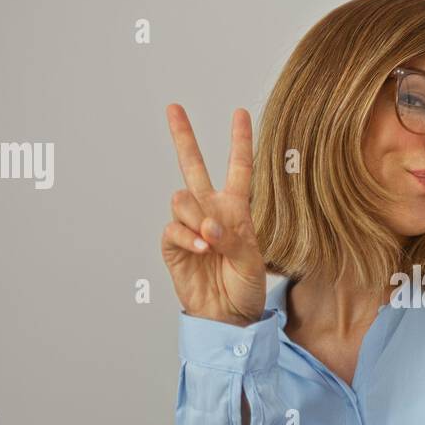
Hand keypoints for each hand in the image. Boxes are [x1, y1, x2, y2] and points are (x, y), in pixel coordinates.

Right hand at [161, 104, 266, 325]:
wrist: (227, 316)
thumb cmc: (245, 287)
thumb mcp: (251, 260)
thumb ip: (231, 237)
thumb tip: (207, 224)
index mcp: (237, 210)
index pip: (239, 169)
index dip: (240, 141)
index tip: (239, 113)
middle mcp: (211, 211)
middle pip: (194, 166)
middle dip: (183, 136)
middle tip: (174, 108)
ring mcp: (190, 226)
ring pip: (182, 198)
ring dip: (196, 217)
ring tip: (210, 242)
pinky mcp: (173, 244)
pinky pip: (173, 227)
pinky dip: (187, 237)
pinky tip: (201, 250)